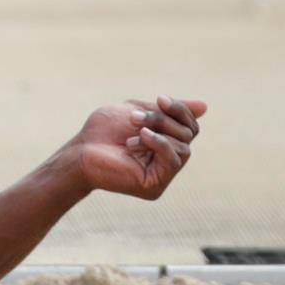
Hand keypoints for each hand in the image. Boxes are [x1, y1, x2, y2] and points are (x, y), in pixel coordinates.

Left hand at [70, 96, 206, 200]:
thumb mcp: (137, 111)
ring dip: (157, 130)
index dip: (180, 109)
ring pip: (183, 146)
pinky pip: (173, 160)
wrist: (79, 152)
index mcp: (166, 142)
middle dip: (163, 119)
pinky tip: (140, 137)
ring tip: (132, 128)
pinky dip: (160, 144)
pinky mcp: (156, 185)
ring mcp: (163, 174)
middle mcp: (168, 160)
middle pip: (188, 134)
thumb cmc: (102, 132)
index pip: (190, 125)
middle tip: (134, 117)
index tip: (160, 98)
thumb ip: (167, 110)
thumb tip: (205, 107)